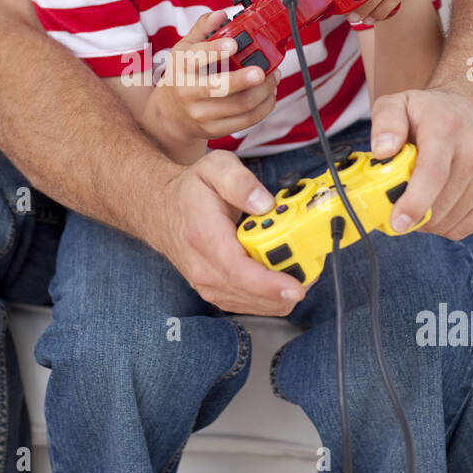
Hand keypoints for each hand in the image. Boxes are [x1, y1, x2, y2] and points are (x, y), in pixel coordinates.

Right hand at [150, 9, 279, 145]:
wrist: (170, 115)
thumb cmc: (182, 76)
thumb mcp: (184, 50)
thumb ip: (202, 29)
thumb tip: (221, 14)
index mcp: (181, 67)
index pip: (195, 58)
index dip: (215, 50)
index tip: (233, 43)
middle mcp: (188, 92)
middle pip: (218, 88)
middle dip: (243, 79)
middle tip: (262, 71)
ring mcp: (202, 114)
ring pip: (239, 105)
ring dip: (263, 91)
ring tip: (274, 77)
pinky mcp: (215, 129)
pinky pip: (246, 120)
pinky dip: (264, 106)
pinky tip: (269, 94)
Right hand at [154, 148, 307, 315]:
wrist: (161, 209)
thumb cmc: (189, 191)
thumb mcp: (214, 168)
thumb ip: (240, 182)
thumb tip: (265, 204)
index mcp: (204, 237)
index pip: (238, 271)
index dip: (270, 284)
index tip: (296, 287)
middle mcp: (204, 268)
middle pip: (252, 293)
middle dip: (287, 285)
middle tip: (311, 265)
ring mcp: (209, 285)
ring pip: (254, 304)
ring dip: (282, 292)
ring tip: (300, 265)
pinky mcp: (216, 292)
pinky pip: (250, 305)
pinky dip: (272, 296)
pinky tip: (283, 276)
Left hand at [369, 85, 472, 238]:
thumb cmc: (431, 112)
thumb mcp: (398, 103)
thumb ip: (385, 123)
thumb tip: (382, 150)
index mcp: (447, 127)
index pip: (433, 173)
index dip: (414, 203)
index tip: (396, 222)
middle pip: (439, 204)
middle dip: (412, 214)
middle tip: (396, 204)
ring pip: (450, 221)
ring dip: (427, 221)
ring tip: (419, 199)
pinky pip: (464, 228)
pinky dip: (445, 225)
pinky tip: (438, 204)